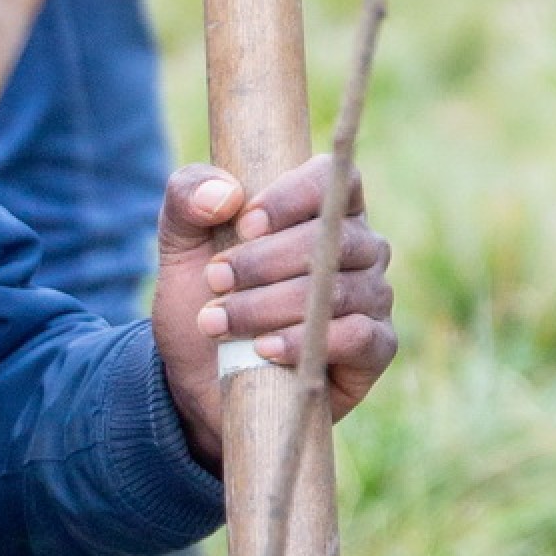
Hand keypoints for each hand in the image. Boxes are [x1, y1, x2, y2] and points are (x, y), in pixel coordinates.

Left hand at [150, 155, 395, 467]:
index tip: (242, 226)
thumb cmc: (202, 300)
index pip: (331, 177)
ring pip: (337, 289)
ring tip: (219, 322)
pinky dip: (305, 342)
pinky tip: (264, 349)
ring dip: (269, 306)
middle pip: (330, 237)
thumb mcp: (180, 244)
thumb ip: (186, 198)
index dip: (289, 197)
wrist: (198, 378)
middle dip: (263, 262)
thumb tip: (224, 193)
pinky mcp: (376, 347)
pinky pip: (358, 336)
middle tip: (215, 281)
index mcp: (324, 207)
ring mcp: (373, 295)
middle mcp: (360, 246)